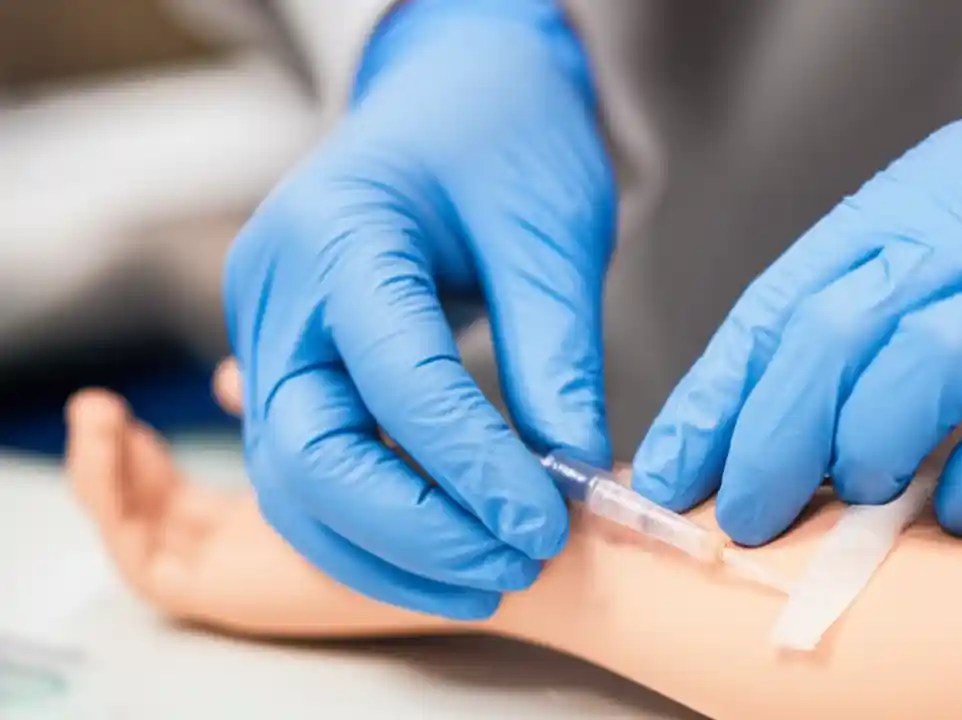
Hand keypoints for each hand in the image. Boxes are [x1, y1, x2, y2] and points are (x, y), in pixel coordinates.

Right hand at [222, 0, 614, 617]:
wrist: (450, 94)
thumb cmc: (501, 137)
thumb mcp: (548, 231)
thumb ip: (555, 356)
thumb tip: (573, 477)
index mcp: (339, 234)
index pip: (397, 382)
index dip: (473, 469)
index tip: (548, 526)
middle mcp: (278, 293)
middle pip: (308, 457)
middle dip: (416, 532)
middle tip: (519, 562)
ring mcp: (267, 333)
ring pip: (296, 485)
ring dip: (391, 551)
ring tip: (494, 576)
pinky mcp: (287, 366)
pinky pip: (310, 471)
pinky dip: (374, 527)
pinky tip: (451, 551)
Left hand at [632, 117, 961, 542]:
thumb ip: (891, 321)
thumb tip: (783, 431)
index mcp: (924, 199)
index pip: (786, 301)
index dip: (718, 394)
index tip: (672, 467)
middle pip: (829, 339)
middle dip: (764, 440)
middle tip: (741, 513)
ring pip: (908, 378)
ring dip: (858, 455)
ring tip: (854, 494)